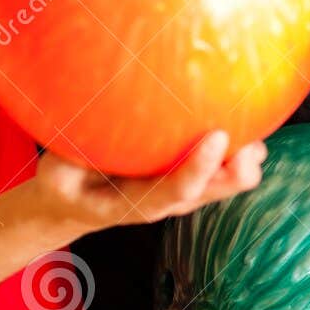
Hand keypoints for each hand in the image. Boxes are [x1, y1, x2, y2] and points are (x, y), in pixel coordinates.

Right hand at [33, 131, 266, 234]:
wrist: (76, 204)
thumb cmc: (67, 180)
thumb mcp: (58, 170)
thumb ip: (72, 151)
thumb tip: (85, 106)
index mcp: (136, 202)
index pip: (176, 190)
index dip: (200, 168)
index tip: (217, 136)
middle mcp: (172, 200)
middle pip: (223, 188)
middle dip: (242, 163)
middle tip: (247, 124)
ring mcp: (190, 192)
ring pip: (236, 178)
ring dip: (248, 152)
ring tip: (250, 113)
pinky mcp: (198, 179)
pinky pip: (233, 164)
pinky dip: (242, 141)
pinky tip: (241, 109)